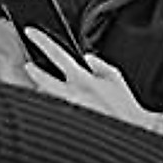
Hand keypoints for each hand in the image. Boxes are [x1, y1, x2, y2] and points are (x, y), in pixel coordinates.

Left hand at [22, 29, 151, 128]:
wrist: (134, 131)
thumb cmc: (126, 106)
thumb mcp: (115, 78)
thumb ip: (99, 64)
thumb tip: (86, 58)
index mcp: (82, 78)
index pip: (56, 53)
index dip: (41, 40)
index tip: (29, 31)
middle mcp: (71, 94)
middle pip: (41, 79)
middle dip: (33, 71)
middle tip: (28, 65)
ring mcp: (67, 111)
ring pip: (47, 97)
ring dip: (44, 92)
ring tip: (46, 88)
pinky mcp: (69, 123)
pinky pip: (56, 112)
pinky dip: (55, 108)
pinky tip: (58, 110)